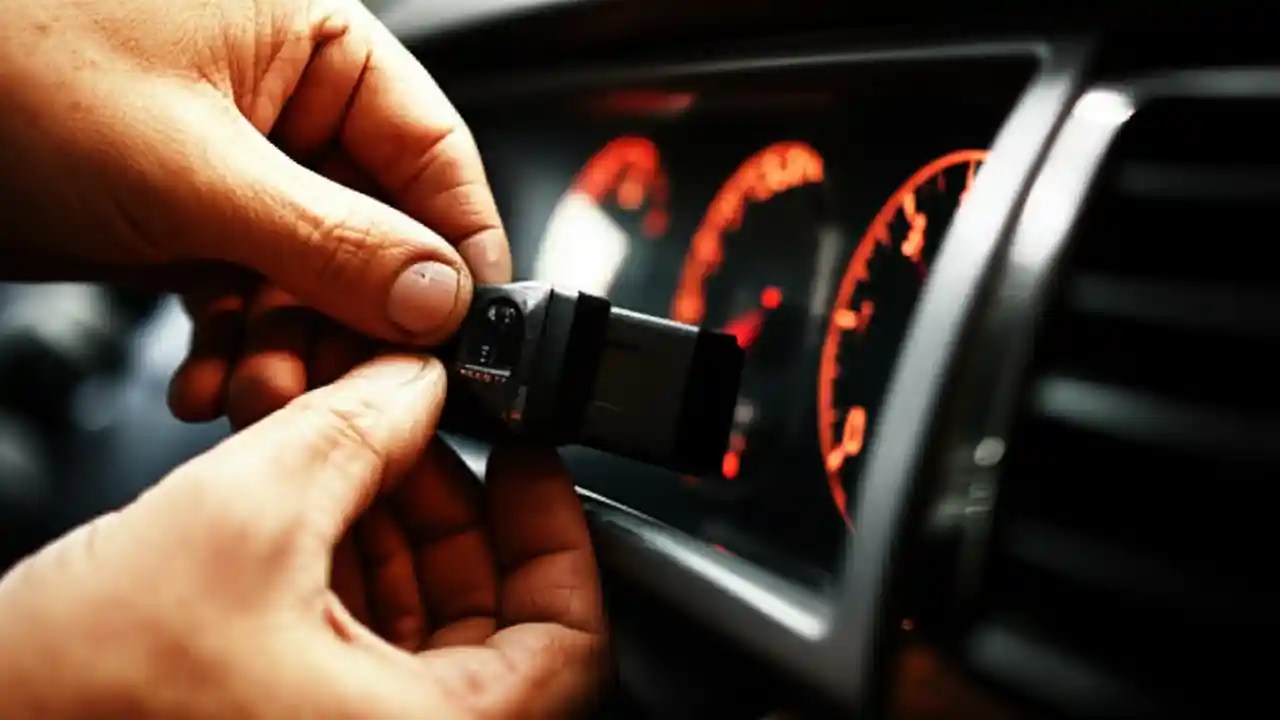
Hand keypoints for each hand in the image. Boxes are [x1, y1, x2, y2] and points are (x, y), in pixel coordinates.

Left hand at [0, 0, 510, 346]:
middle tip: (347, 385)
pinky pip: (250, 293)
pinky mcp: (190, 217)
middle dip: (357, 319)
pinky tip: (210, 380)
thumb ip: (333, 240)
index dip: (461, 247)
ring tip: (254, 393)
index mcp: (314, 45)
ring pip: (314, 277)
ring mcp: (239, 165)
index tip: (471, 330)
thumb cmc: (4, 66)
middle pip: (379, 230)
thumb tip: (440, 294)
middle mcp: (288, 104)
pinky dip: (238, 345)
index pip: (434, 151)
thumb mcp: (190, 168)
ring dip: (292, 347)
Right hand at [0, 356, 606, 718]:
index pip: (571, 640)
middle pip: (494, 621)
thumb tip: (415, 382)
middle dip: (454, 508)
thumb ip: (354, 432)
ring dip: (395, 526)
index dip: (557, 530)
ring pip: (423, 628)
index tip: (527, 459)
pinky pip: (359, 646)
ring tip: (354, 449)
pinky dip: (349, 567)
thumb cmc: (76, 703)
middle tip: (421, 431)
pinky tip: (313, 500)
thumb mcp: (241, 519)